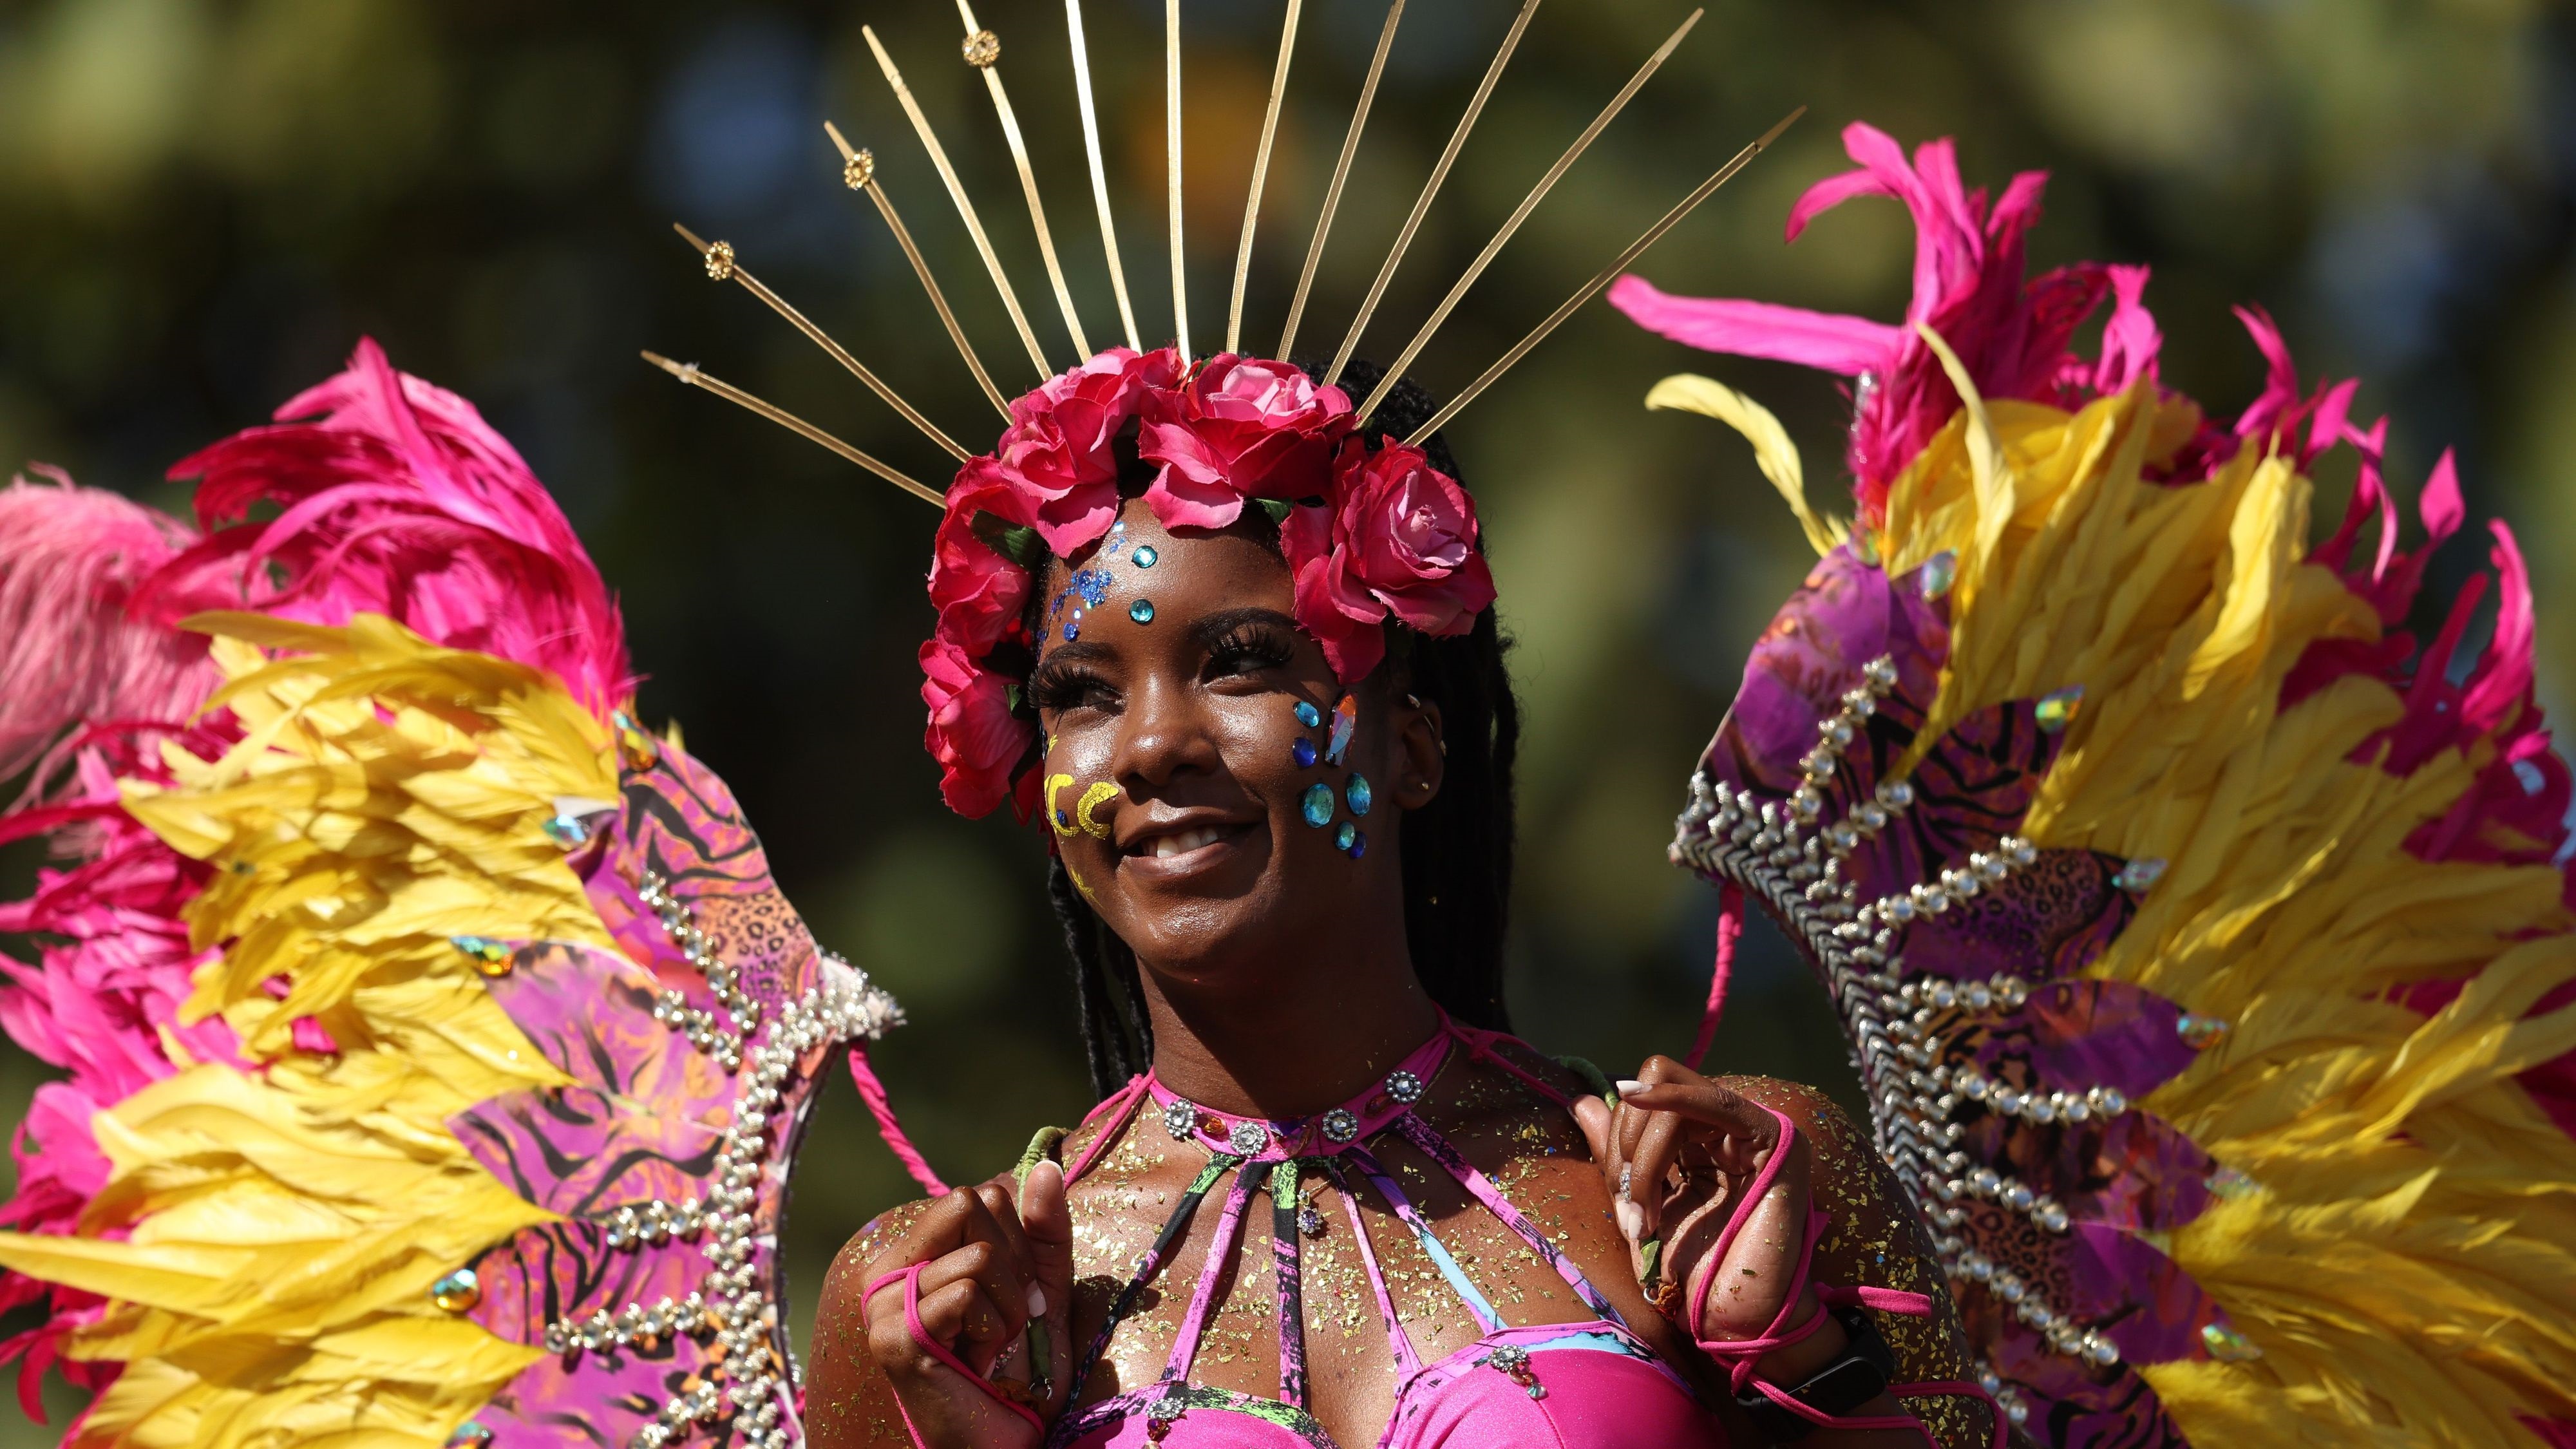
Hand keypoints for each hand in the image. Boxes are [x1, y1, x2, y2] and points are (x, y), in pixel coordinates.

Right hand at [858, 1163, 1075, 1447]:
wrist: (1009, 1437)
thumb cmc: (1022, 1365)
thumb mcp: (1042, 1286)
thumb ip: (1044, 1229)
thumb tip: (1048, 1166)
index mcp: (918, 1251)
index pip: (979, 1195)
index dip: (1017, 1241)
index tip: (1015, 1294)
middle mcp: (890, 1269)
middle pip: (971, 1204)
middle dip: (1014, 1267)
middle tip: (1004, 1320)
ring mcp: (884, 1303)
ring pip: (979, 1256)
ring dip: (1008, 1310)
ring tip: (990, 1347)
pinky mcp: (893, 1337)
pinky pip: (965, 1295)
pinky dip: (991, 1331)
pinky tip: (976, 1363)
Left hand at [1572, 1056, 1820, 1376]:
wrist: (1729, 1316)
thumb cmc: (1691, 1270)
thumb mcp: (1638, 1204)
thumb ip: (1616, 1153)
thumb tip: (1582, 1100)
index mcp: (1699, 1139)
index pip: (1646, 1101)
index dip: (1617, 1139)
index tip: (1617, 1198)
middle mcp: (1726, 1128)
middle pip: (1656, 1088)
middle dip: (1627, 1146)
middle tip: (1629, 1208)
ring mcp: (1752, 1131)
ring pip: (1674, 1100)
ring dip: (1645, 1157)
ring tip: (1643, 1213)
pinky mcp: (1774, 1141)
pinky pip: (1717, 1103)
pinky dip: (1672, 1099)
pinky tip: (1635, 1098)